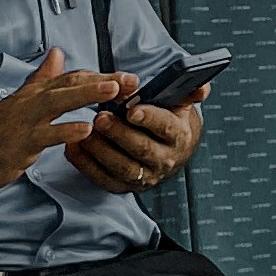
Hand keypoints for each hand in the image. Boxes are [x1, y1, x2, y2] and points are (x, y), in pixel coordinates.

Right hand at [0, 50, 128, 193]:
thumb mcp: (18, 102)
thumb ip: (40, 78)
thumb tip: (57, 53)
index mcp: (33, 94)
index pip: (70, 78)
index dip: (99, 76)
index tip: (127, 77)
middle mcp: (30, 103)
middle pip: (69, 84)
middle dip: (102, 81)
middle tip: (131, 80)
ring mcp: (24, 123)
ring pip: (58, 103)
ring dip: (87, 95)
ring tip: (113, 91)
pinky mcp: (20, 144)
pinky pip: (45, 136)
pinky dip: (65, 131)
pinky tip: (86, 130)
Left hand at [66, 85, 207, 195]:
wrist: (167, 149)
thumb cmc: (168, 118)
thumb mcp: (180, 103)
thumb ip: (189, 92)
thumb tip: (201, 89)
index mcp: (178, 136)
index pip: (166, 128)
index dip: (150, 118)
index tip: (132, 109)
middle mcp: (164, 160)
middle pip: (141, 149)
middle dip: (119, 133)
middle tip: (100, 118)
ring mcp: (144, 177)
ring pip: (122, 167)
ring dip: (101, 150)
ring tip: (85, 132)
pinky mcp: (125, 187)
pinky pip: (103, 179)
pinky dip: (86, 165)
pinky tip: (73, 147)